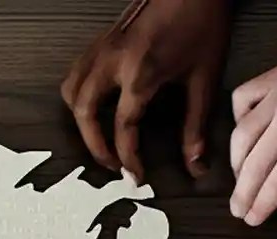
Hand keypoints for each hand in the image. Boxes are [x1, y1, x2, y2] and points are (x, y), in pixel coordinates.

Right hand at [61, 0, 228, 180]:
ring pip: (71, 92)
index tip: (136, 175)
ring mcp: (102, 49)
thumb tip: (196, 164)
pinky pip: (75, 74)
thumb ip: (196, 127)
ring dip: (81, 121)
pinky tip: (94, 106)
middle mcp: (114, 61)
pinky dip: (77, 96)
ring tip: (99, 139)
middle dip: (95, 146)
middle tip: (112, 165)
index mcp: (140, 73)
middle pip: (85, 113)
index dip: (128, 158)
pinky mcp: (101, 40)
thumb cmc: (202, 24)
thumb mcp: (204, 79)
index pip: (123, 128)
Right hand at [229, 0, 276, 224]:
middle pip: (253, 163)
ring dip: (236, 163)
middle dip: (243, 192)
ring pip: (240, 135)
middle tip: (237, 210)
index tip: (251, 219)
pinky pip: (240, 101)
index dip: (262, 204)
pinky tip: (246, 134)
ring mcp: (274, 94)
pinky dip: (238, 120)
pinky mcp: (268, 77)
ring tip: (239, 179)